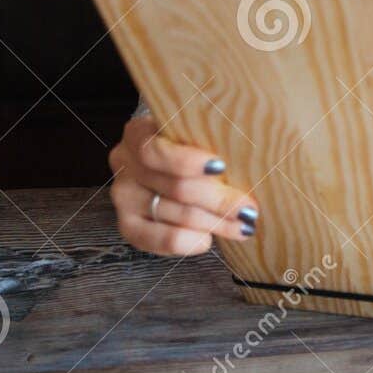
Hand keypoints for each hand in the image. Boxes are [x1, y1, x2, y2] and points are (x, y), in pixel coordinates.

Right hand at [108, 116, 259, 255]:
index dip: (186, 161)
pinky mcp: (127, 224)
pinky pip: (158, 239)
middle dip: (217, 200)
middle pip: (174, 186)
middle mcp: (124, 162)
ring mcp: (123, 195)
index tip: (221, 167)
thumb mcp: (197, 132)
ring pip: (174, 213)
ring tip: (242, 225)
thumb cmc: (193, 145)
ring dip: (213, 222)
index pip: (155, 150)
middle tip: (248, 208)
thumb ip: (211, 138)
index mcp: (138, 132)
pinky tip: (209, 239)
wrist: (170, 166)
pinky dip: (187, 241)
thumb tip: (246, 155)